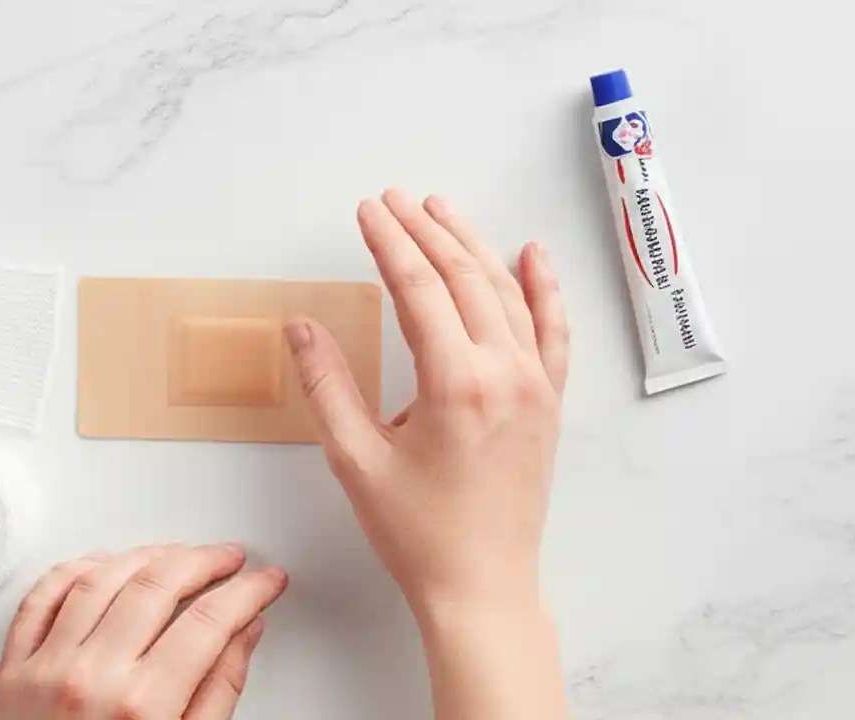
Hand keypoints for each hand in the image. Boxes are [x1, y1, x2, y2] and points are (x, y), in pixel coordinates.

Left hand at [0, 545, 287, 719]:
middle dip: (204, 561)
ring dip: (146, 555)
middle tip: (229, 560)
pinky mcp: (11, 671)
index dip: (248, 591)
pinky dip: (74, 570)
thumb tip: (243, 631)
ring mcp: (46, 670)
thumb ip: (218, 690)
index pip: (210, 620)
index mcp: (143, 708)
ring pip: (100, 577)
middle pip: (157, 584)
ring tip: (175, 556)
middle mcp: (92, 679)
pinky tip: (102, 565)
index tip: (264, 581)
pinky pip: (41, 597)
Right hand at [285, 189, 568, 614]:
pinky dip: (543, 288)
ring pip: (507, 292)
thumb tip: (301, 326)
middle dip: (426, 229)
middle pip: (464, 276)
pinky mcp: (549, 403)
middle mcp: (504, 373)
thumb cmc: (417, 534)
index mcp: (455, 383)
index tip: (368, 210)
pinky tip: (531, 254)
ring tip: (442, 209)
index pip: (418, 287)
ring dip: (473, 244)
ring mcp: (535, 385)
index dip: (388, 241)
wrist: (482, 587)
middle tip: (395, 199)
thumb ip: (327, 386)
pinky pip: (553, 330)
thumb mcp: (355, 460)